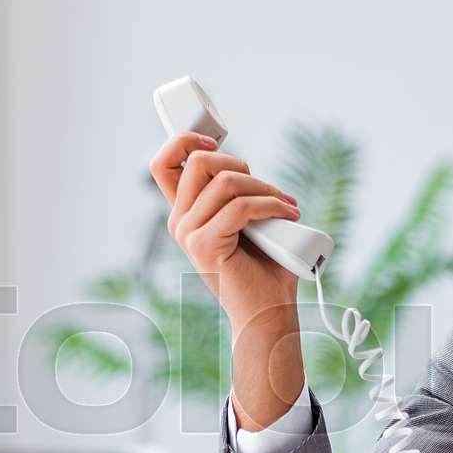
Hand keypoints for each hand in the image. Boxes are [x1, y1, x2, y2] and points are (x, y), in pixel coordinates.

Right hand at [148, 131, 306, 430]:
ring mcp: (188, 235)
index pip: (163, 163)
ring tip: (286, 206)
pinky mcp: (206, 246)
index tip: (216, 141)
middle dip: (239, 165)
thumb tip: (241, 166)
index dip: (184, 140)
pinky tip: (288, 214)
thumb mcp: (248, 221)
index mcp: (185, 213)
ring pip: (224, 182)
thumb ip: (236, 194)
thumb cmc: (264, 267)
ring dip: (265, 189)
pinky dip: (270, 205)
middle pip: (198, 162)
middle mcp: (179, 222)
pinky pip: (239, 207)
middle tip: (267, 189)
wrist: (269, 312)